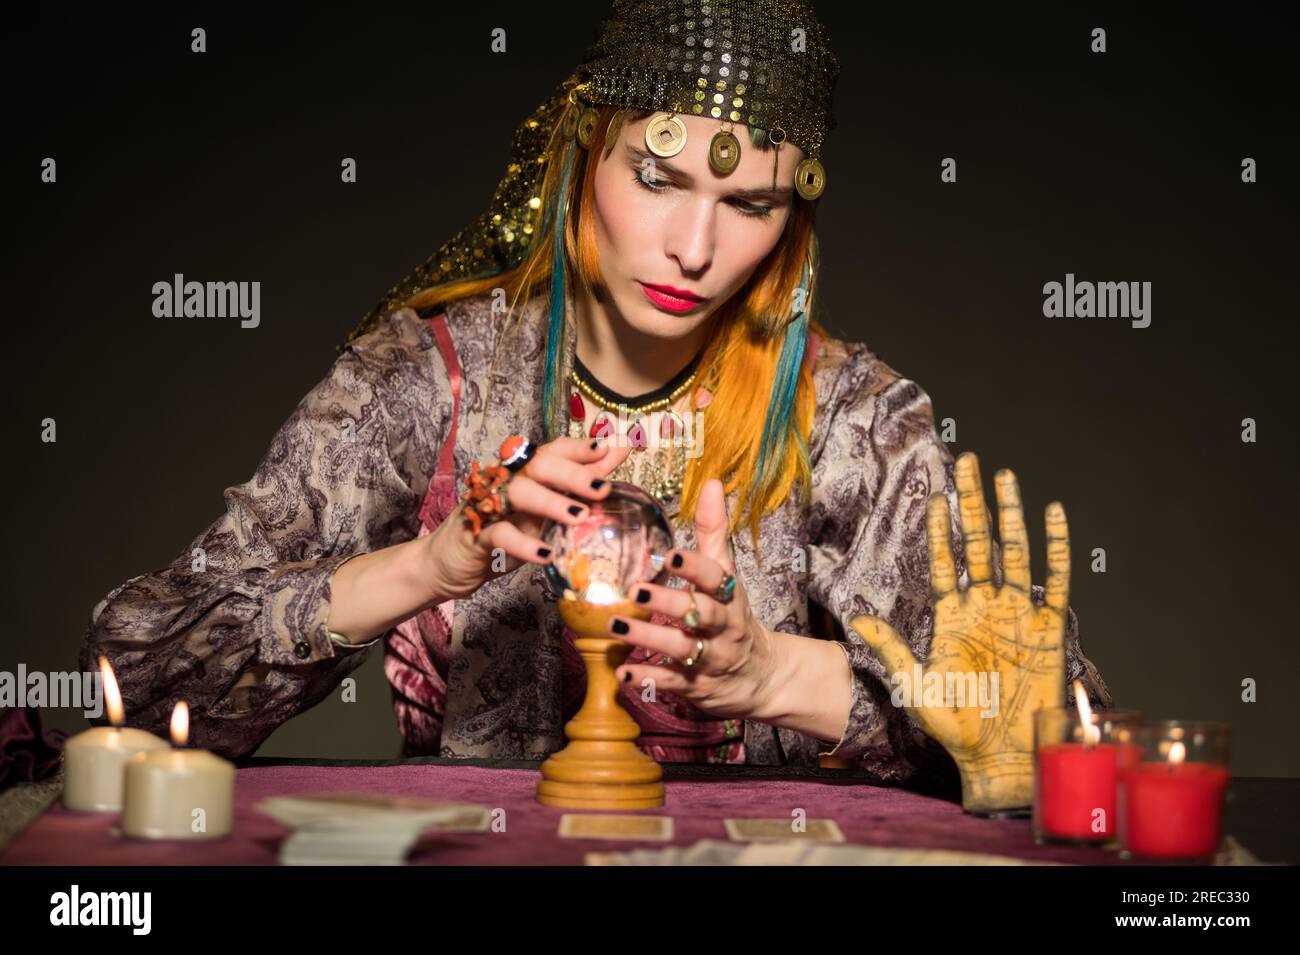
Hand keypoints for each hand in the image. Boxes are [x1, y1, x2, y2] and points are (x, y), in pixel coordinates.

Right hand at [425, 436, 630, 599]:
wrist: (449, 563)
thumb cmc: (503, 531)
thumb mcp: (544, 510)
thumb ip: (580, 481)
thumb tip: (621, 449)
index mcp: (525, 473)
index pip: (552, 450)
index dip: (579, 448)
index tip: (608, 447)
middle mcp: (506, 481)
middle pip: (538, 465)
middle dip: (572, 473)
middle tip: (601, 488)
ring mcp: (489, 505)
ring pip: (518, 492)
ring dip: (550, 502)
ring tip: (579, 517)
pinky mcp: (475, 534)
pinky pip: (500, 534)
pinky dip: (523, 544)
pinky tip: (546, 555)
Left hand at [609, 478, 778, 717]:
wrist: (760, 675)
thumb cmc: (732, 614)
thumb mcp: (727, 573)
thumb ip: (714, 530)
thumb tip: (710, 481)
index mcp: (729, 595)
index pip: (716, 578)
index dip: (694, 568)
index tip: (670, 556)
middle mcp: (723, 627)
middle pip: (700, 614)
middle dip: (668, 604)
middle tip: (635, 590)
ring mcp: (710, 659)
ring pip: (682, 649)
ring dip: (648, 638)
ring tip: (615, 626)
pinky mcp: (697, 687)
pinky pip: (672, 683)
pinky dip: (648, 678)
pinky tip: (622, 672)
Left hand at [848, 451, 1068, 812]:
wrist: (998, 755)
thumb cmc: (954, 726)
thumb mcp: (913, 685)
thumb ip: (889, 647)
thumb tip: (854, 616)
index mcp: (951, 617)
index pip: (945, 560)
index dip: (942, 527)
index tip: (937, 493)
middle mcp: (984, 608)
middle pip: (979, 543)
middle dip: (973, 503)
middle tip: (968, 462)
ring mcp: (1017, 615)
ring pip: (1014, 552)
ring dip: (1010, 515)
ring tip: (1004, 477)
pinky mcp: (1047, 629)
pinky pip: (1054, 581)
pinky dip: (1054, 548)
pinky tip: (1051, 515)